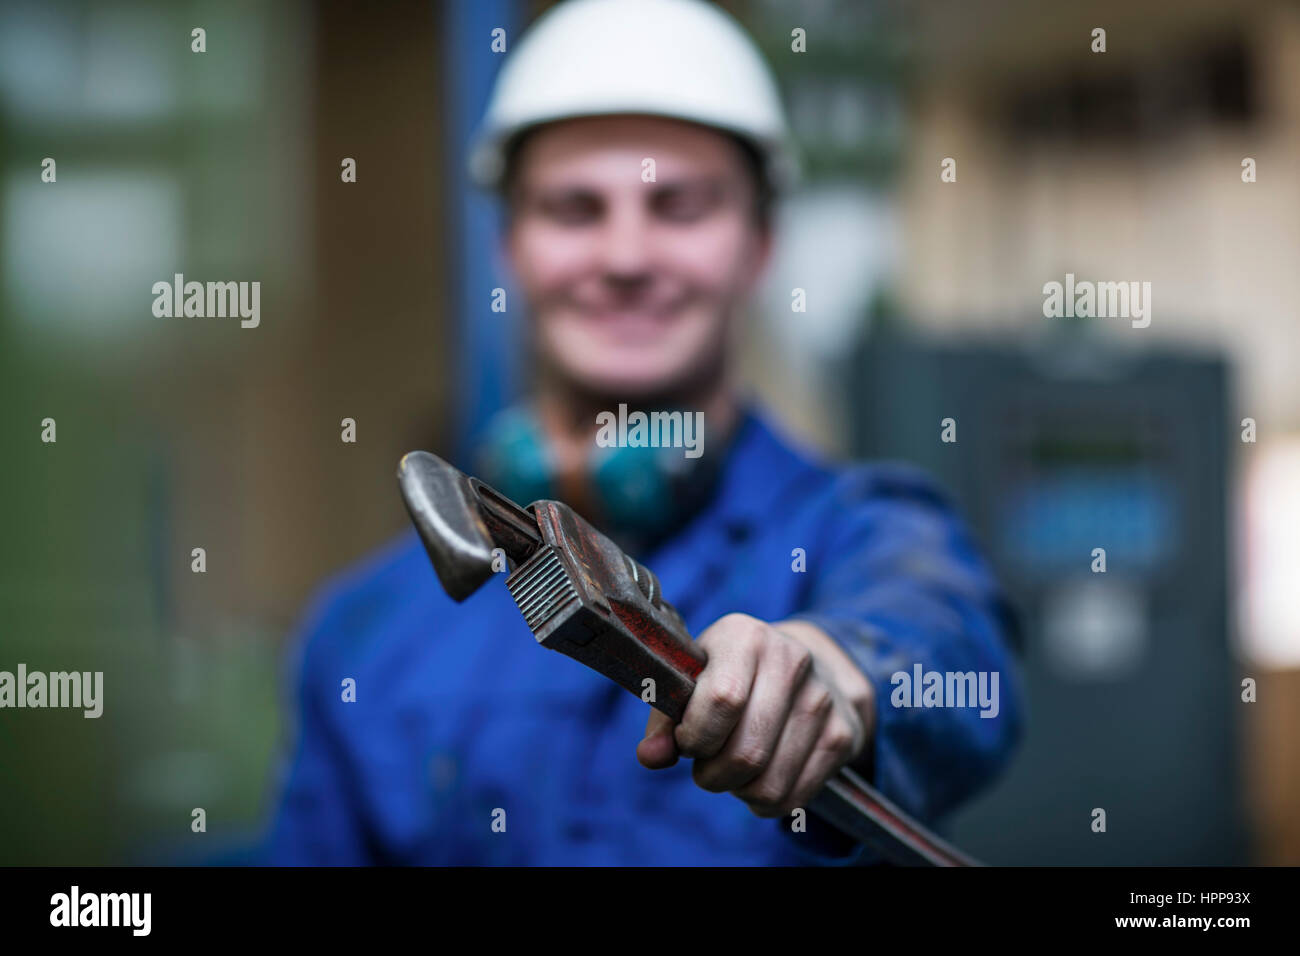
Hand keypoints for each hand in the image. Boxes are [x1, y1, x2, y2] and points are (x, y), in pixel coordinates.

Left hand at [636, 613, 875, 817]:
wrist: (809, 665)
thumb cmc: (730, 675)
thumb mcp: (692, 681)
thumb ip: (664, 720)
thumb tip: (650, 757)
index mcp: (744, 636)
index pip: (722, 700)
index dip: (696, 736)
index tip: (686, 741)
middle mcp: (791, 660)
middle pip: (745, 753)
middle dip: (712, 775)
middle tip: (706, 765)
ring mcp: (822, 699)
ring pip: (768, 784)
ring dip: (739, 790)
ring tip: (733, 768)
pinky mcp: (842, 735)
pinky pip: (793, 797)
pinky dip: (766, 801)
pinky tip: (761, 776)